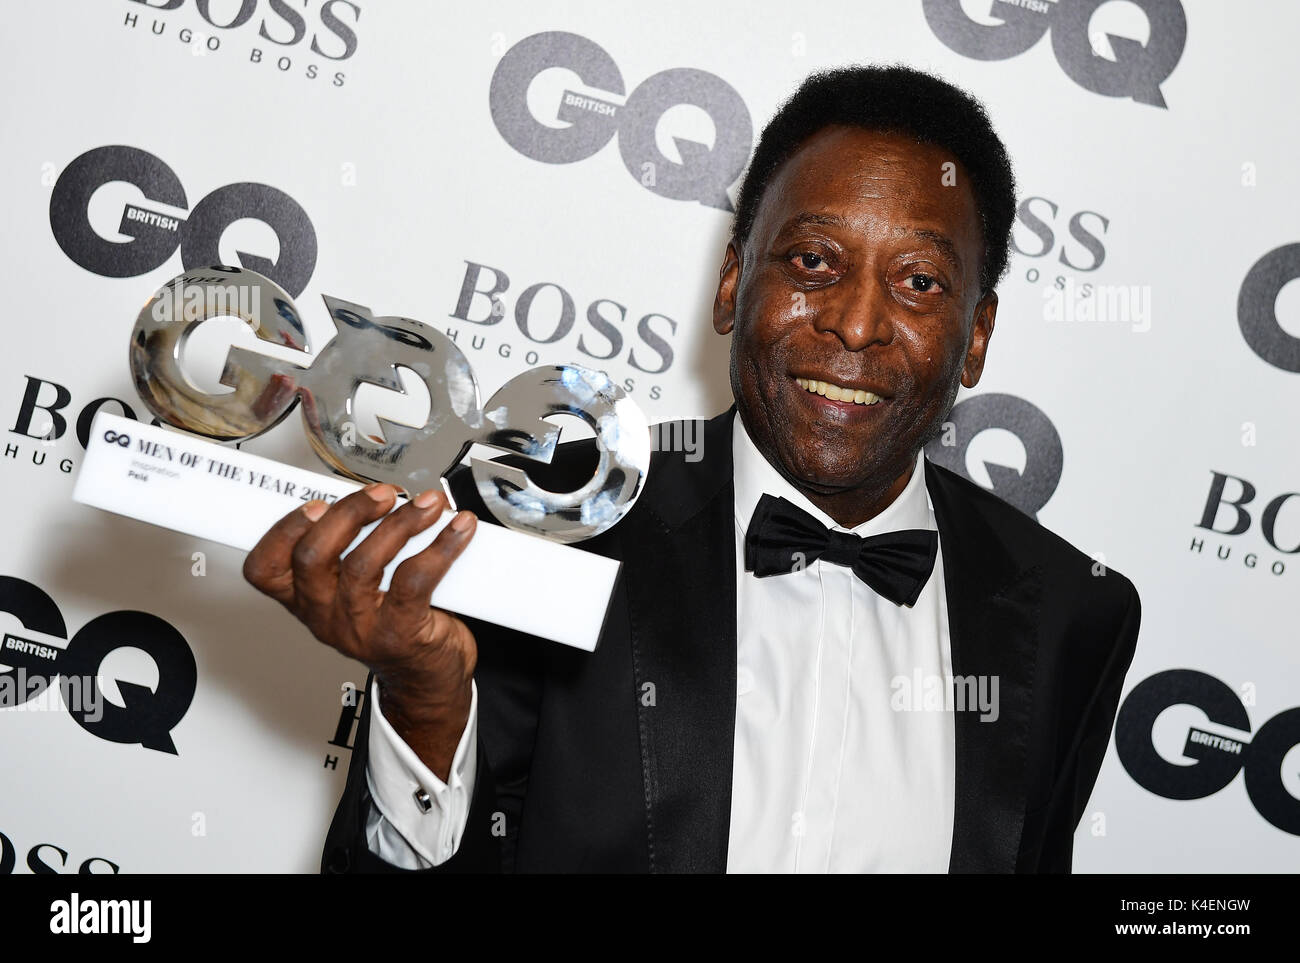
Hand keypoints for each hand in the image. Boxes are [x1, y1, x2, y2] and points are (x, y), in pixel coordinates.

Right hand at [243, 483, 477, 778]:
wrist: (427, 678)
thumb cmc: (394, 625)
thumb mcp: (359, 588)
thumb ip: (359, 544)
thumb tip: (387, 495)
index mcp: (305, 599)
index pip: (265, 569)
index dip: (282, 531)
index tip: (314, 503)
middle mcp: (324, 615)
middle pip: (313, 556)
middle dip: (349, 512)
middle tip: (383, 494)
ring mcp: (359, 628)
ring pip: (364, 564)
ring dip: (400, 524)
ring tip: (428, 506)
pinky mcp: (400, 634)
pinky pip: (416, 580)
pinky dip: (442, 547)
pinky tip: (459, 531)